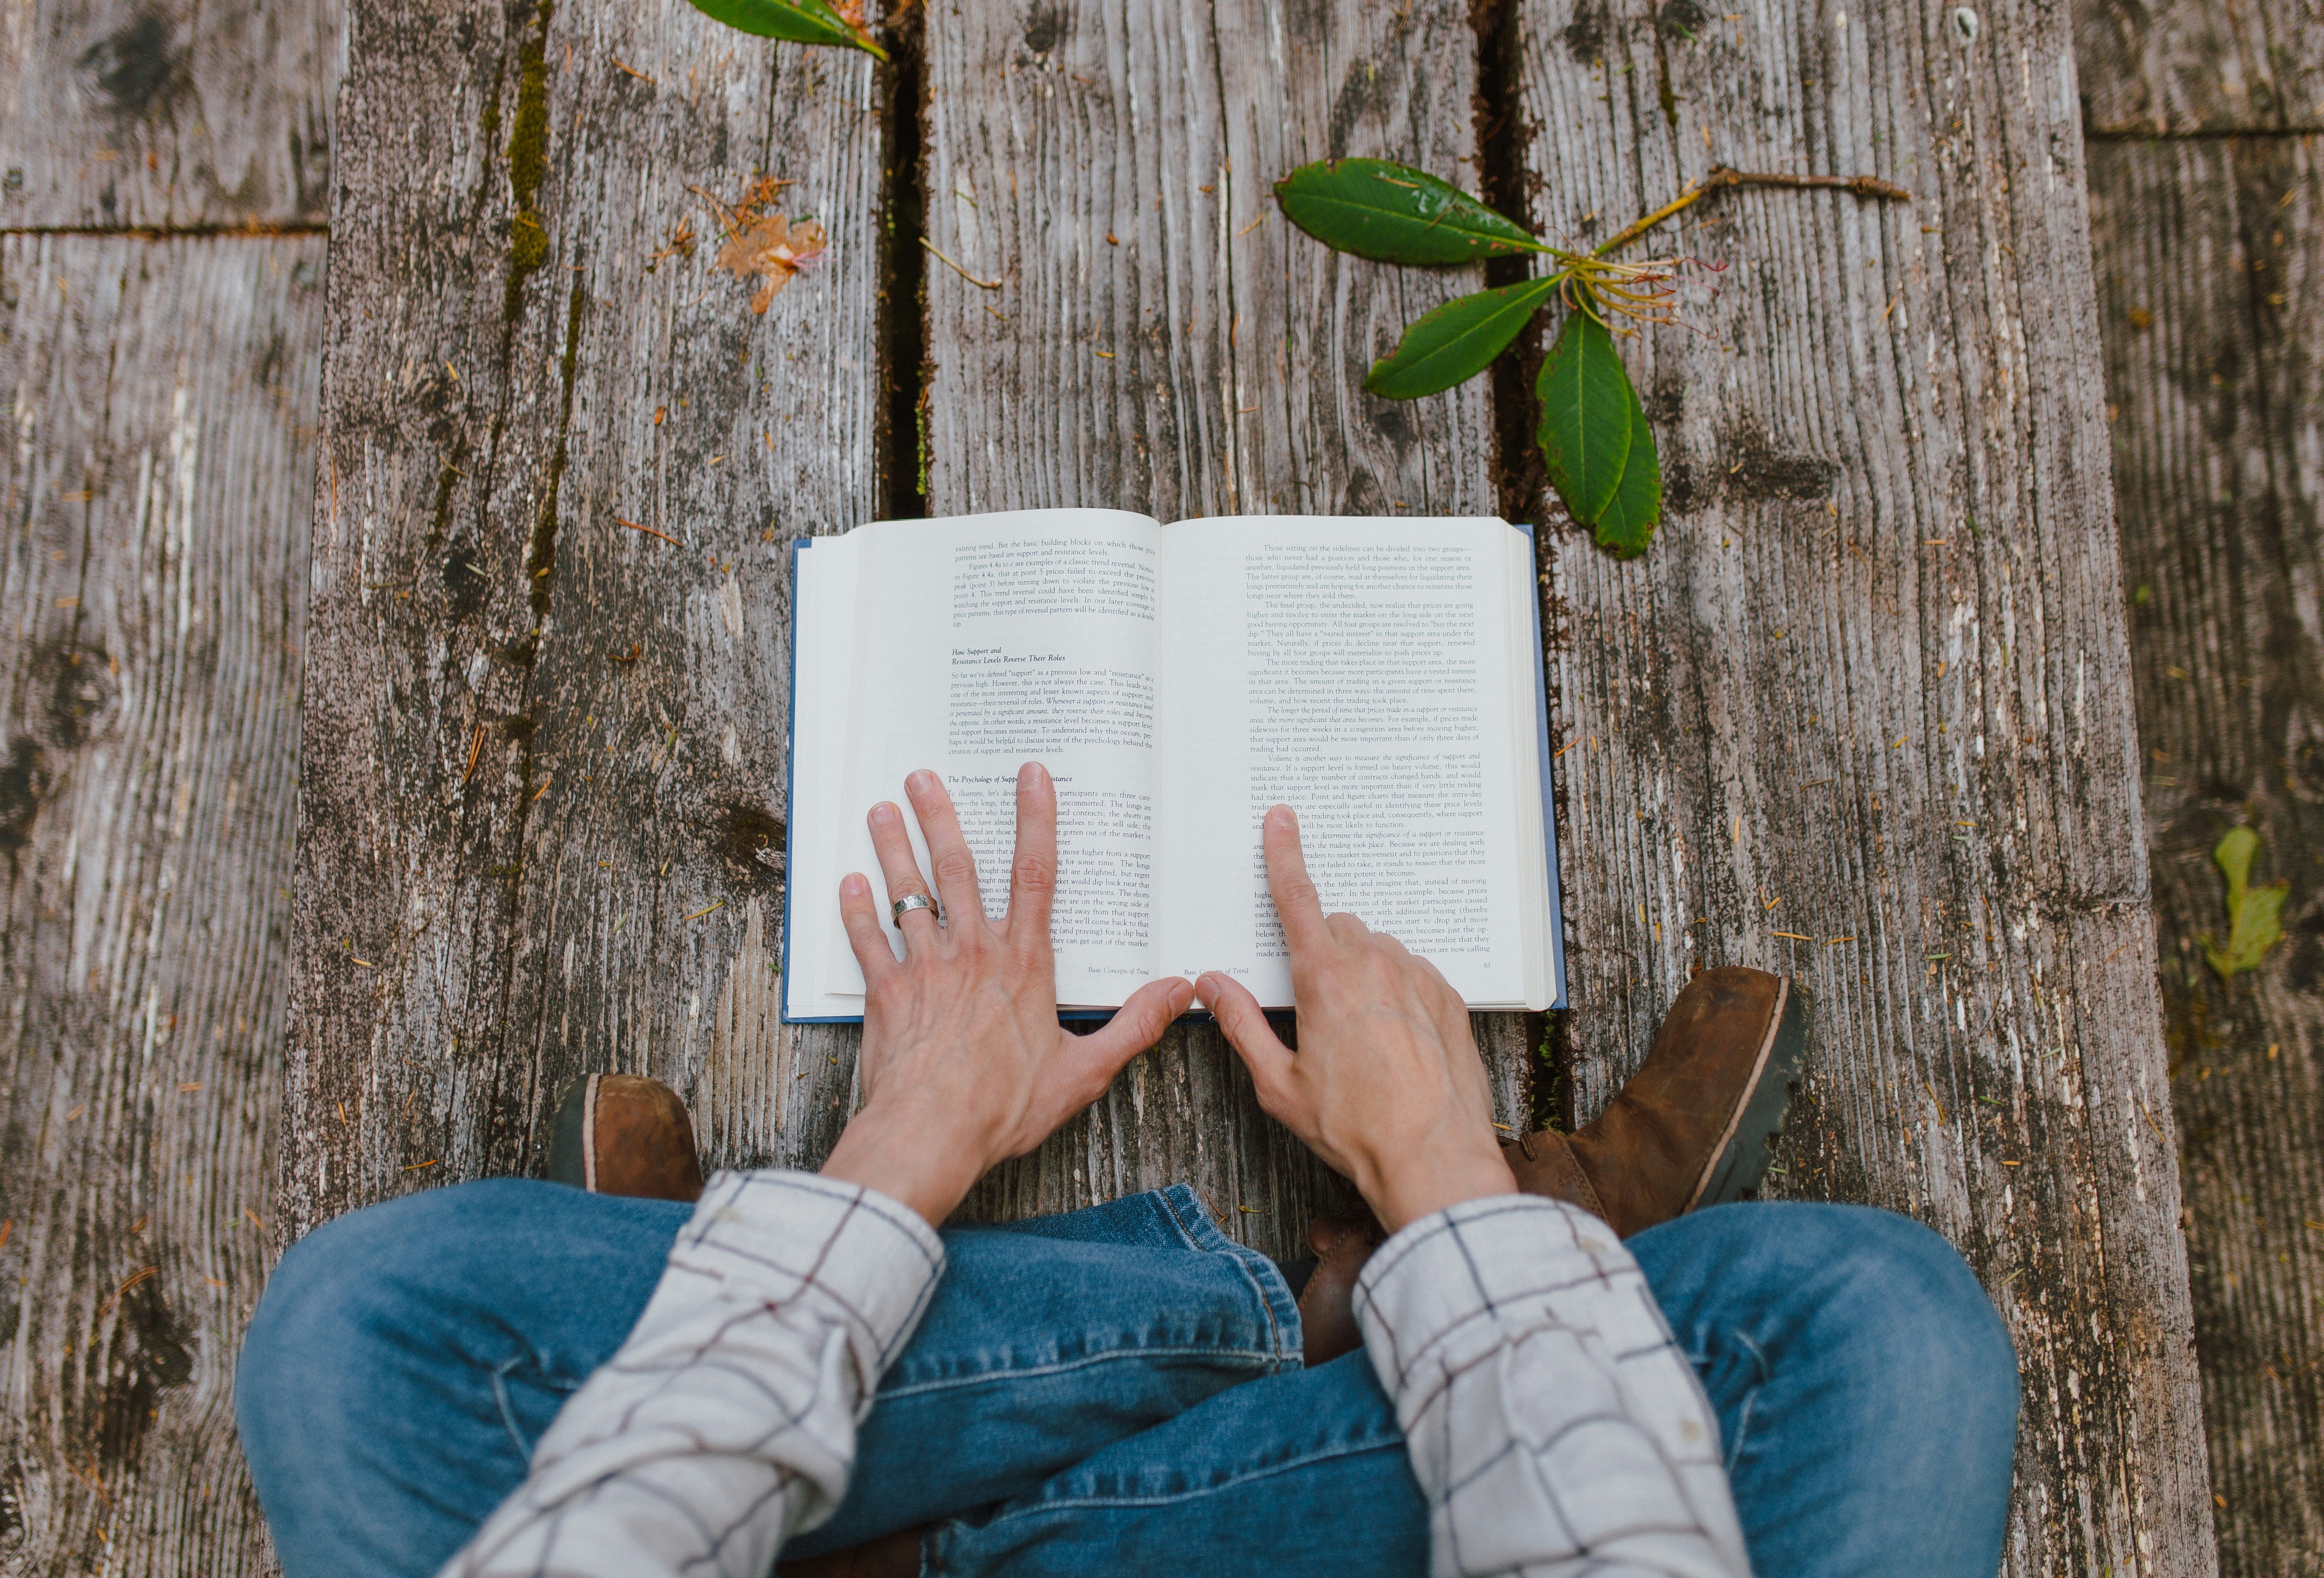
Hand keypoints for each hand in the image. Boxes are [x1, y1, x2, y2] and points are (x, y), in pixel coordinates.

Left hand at [820, 763, 1193, 1223]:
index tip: (1032, 775)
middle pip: (958, 869)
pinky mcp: (886, 995)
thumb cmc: (1005, 1107)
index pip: (1036, 874)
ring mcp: (925, 969)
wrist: (931, 1134)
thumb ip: (1134, 1025)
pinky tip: (849, 883)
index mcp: (1024, 964)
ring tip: (881, 810)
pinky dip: (856, 911)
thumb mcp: (1085, 1071)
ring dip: (894, 849)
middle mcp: (973, 953)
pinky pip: (868, 942)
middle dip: (942, 817)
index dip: (1036, 819)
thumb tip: (1180, 990)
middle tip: (924, 775)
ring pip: (908, 893)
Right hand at [1195, 805, 1515, 1233]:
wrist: (1434, 1157)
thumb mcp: (1279, 1082)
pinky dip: (1395, 991)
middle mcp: (1376, 964)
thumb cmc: (1355, 1127)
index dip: (1284, 855)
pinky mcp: (1448, 997)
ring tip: (1358, 1036)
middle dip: (1319, 952)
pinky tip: (1391, 1039)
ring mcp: (1418, 977)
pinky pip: (1411, 973)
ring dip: (1360, 973)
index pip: (1298, 898)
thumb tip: (1211, 985)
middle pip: (1338, 928)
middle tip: (1312, 1007)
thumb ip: (1241, 1024)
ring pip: (1377, 950)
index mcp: (1325, 978)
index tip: (1281, 820)